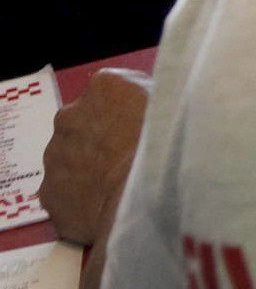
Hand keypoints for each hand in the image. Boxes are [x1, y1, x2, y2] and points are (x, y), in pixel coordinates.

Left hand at [40, 71, 151, 247]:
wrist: (141, 200)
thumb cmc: (165, 146)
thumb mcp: (172, 104)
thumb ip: (152, 97)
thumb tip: (150, 102)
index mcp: (105, 86)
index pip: (111, 89)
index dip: (125, 108)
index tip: (139, 124)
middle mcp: (70, 114)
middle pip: (85, 121)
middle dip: (101, 136)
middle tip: (127, 154)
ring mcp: (55, 154)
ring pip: (71, 155)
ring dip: (88, 164)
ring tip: (117, 181)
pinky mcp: (48, 191)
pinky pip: (65, 188)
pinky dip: (80, 193)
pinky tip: (103, 202)